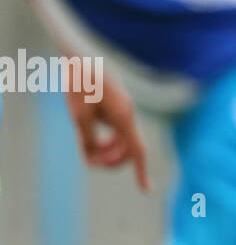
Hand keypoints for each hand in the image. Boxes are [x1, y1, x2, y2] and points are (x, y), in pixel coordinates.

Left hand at [64, 62, 150, 191]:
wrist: (84, 54)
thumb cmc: (82, 83)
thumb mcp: (79, 115)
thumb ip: (88, 139)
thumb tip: (92, 157)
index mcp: (123, 118)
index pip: (137, 151)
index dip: (141, 172)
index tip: (147, 190)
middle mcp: (128, 114)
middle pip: (128, 149)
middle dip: (112, 159)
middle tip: (91, 159)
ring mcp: (124, 109)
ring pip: (122, 139)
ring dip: (107, 149)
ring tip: (88, 145)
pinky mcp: (117, 105)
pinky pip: (116, 128)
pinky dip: (105, 136)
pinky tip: (90, 129)